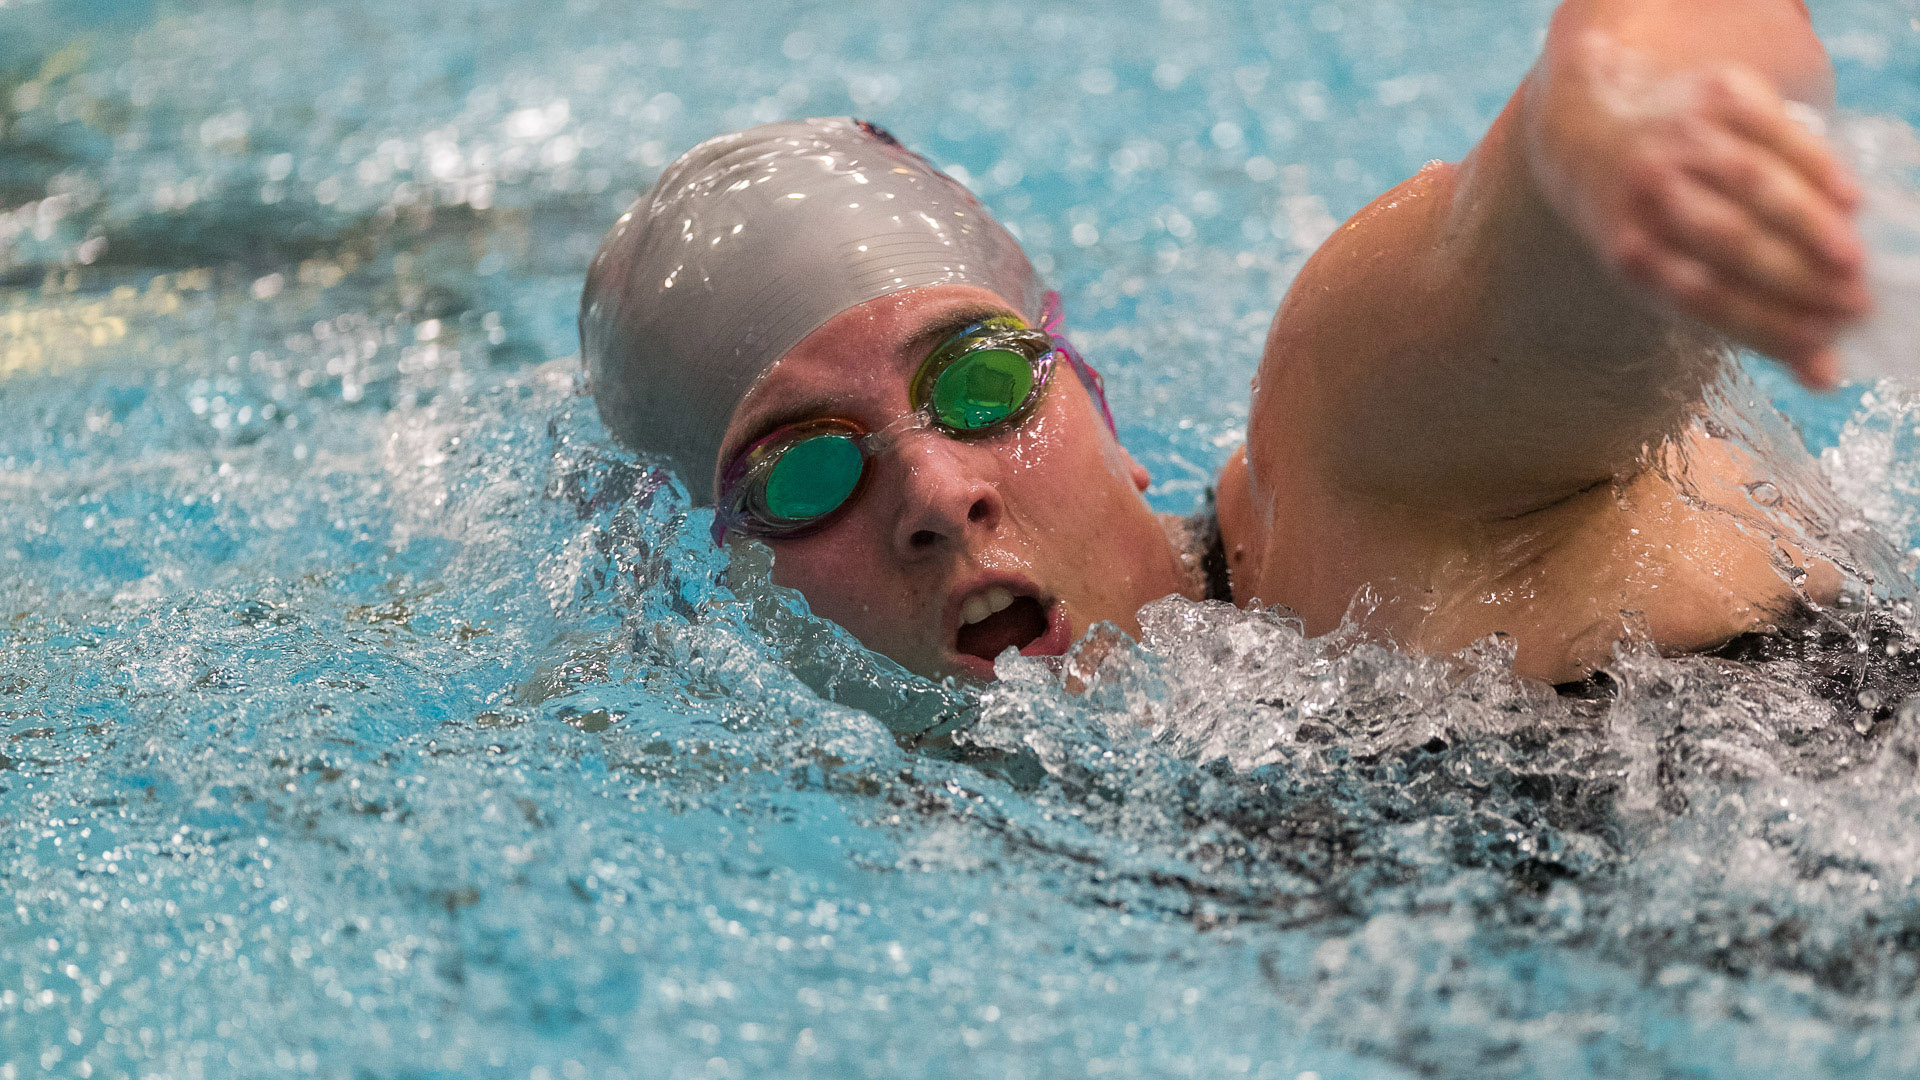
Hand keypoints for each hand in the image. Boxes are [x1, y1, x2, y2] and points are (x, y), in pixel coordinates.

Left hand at [1534, 39, 1870, 388]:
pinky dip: (1814, 164)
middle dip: (1795, 276)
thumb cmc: (1651, 222)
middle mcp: (1649, 191)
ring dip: (1809, 224)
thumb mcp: (1669, 274)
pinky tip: (1849, 199)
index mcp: (1630, 250)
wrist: (1595, 129)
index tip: (1822, 340)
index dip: (1763, 319)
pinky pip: (1774, 129)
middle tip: (1853, 303)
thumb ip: (1746, 318)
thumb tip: (1826, 378)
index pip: (1702, 296)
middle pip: (1728, 239)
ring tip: (1853, 260)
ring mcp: (1679, 138)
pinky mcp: (1713, 95)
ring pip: (1752, 182)